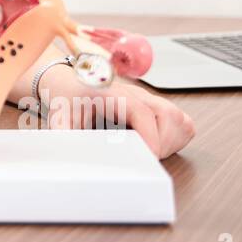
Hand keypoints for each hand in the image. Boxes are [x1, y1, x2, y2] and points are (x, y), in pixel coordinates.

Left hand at [36, 60, 194, 159]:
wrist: (70, 83)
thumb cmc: (68, 99)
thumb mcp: (60, 117)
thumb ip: (64, 134)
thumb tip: (68, 156)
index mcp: (110, 92)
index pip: (139, 110)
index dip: (149, 135)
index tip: (149, 156)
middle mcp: (134, 93)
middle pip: (166, 114)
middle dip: (162, 143)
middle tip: (145, 159)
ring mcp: (148, 98)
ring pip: (177, 117)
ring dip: (172, 141)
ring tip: (152, 154)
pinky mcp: (156, 106)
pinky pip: (181, 120)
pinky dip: (178, 136)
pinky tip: (161, 146)